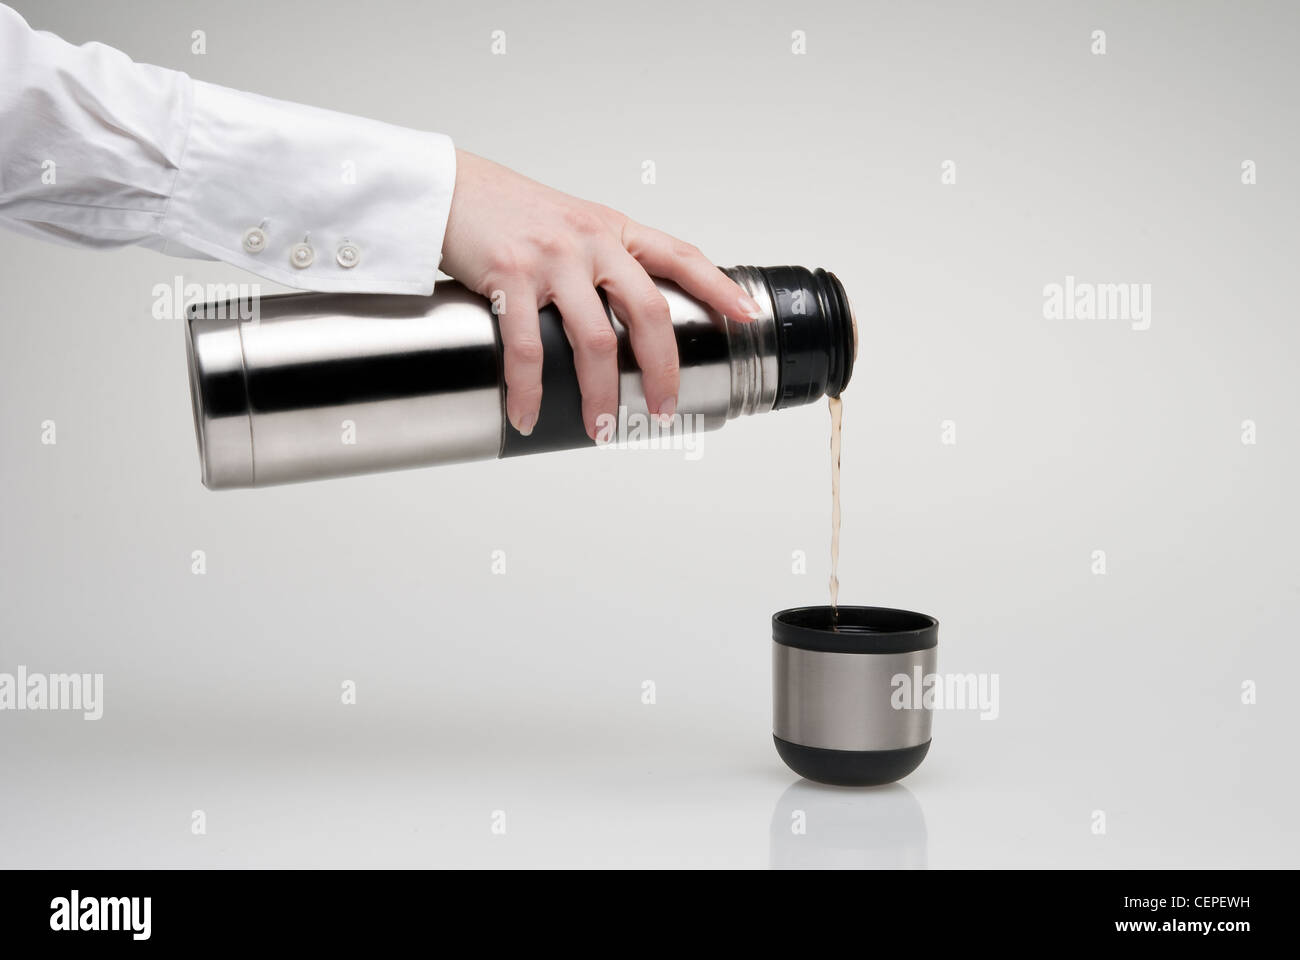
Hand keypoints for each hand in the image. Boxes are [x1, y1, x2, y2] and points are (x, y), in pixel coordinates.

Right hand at [440, 149, 762, 438]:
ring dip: (600, 394)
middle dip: (661, 370)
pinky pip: (527, 348)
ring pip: (594, 341)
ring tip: (601, 428)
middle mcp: (590, 241)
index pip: (681, 255)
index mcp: (613, 230)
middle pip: (648, 313)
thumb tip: (625, 318)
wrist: (451, 188)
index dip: (718, 287)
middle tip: (664, 408)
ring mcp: (552, 258)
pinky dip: (529, 390)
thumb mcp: (572, 224)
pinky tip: (528, 412)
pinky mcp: (508, 275)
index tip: (747, 317)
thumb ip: (603, 260)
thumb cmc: (510, 212)